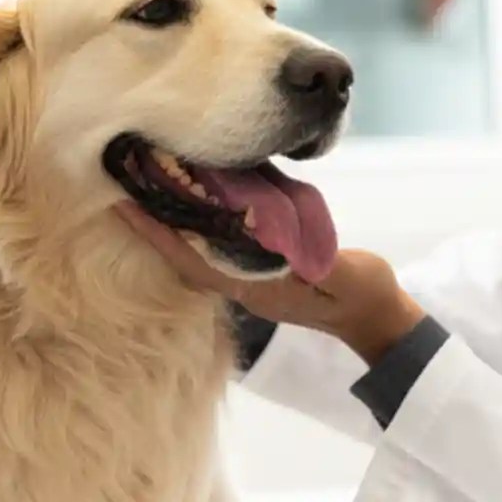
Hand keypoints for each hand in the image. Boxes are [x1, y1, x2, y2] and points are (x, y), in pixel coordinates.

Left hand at [114, 201, 425, 364]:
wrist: (376, 321)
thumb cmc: (366, 298)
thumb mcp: (351, 279)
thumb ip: (326, 267)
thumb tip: (300, 252)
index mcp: (260, 289)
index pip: (198, 262)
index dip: (162, 235)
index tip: (129, 204)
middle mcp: (246, 284)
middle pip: (188, 253)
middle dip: (156, 221)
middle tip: (125, 181)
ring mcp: (252, 278)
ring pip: (201, 247)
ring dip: (173, 219)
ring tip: (147, 180)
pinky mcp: (262, 268)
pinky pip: (221, 242)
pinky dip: (201, 219)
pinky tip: (195, 194)